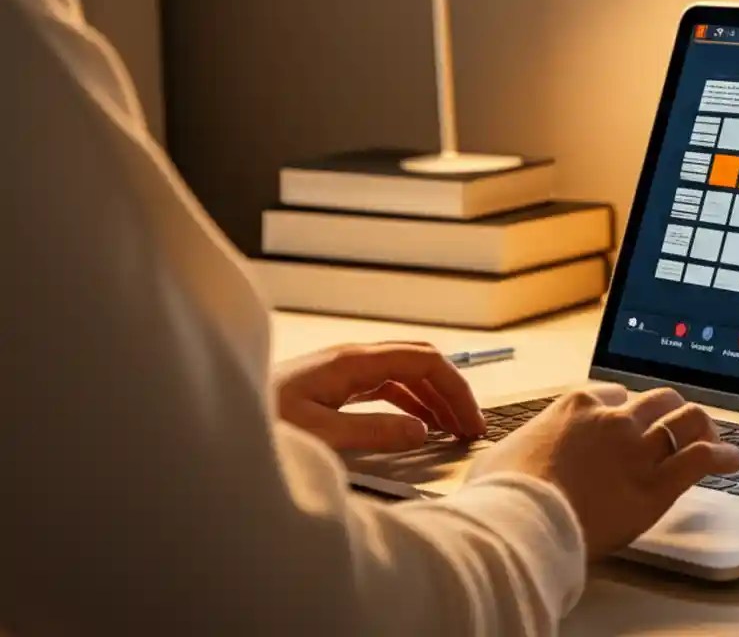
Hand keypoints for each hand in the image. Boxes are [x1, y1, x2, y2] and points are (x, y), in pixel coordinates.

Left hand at [273, 342, 485, 451]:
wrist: (211, 421)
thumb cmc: (258, 424)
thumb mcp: (321, 435)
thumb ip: (374, 432)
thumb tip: (421, 431)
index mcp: (352, 362)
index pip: (425, 360)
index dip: (456, 389)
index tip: (472, 422)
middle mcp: (351, 359)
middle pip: (420, 362)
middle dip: (452, 392)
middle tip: (471, 429)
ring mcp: (342, 370)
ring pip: (405, 375)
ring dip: (434, 399)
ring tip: (452, 430)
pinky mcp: (333, 385)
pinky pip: (386, 387)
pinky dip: (411, 403)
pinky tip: (417, 426)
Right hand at [467, 384, 738, 558]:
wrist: (522, 520)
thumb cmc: (503, 494)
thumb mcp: (499, 459)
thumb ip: (515, 452)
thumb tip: (504, 461)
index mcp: (575, 406)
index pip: (613, 395)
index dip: (624, 407)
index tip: (628, 418)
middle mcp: (613, 420)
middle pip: (658, 400)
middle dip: (671, 410)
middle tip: (678, 424)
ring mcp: (638, 450)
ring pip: (687, 420)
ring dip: (704, 426)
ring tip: (714, 436)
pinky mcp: (657, 485)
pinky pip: (701, 458)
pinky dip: (721, 456)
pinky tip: (730, 461)